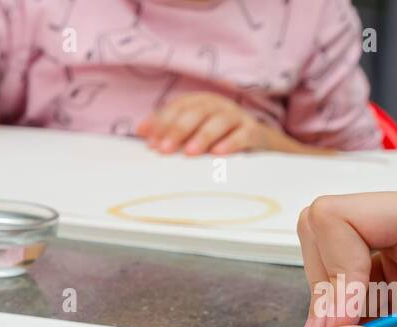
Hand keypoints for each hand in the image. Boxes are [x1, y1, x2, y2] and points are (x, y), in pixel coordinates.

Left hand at [137, 92, 267, 155]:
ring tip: (190, 153)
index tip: (151, 143)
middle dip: (179, 130)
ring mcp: (236, 117)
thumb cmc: (213, 138)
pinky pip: (243, 135)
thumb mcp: (190, 131)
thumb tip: (141, 130)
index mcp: (199, 103)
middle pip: (197, 112)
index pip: (179, 107)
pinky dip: (231, 143)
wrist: (255, 143)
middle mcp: (218, 106)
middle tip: (165, 150)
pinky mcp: (253, 131)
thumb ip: (167, 129)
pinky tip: (218, 153)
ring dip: (203, 136)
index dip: (164, 123)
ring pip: (220, 121)